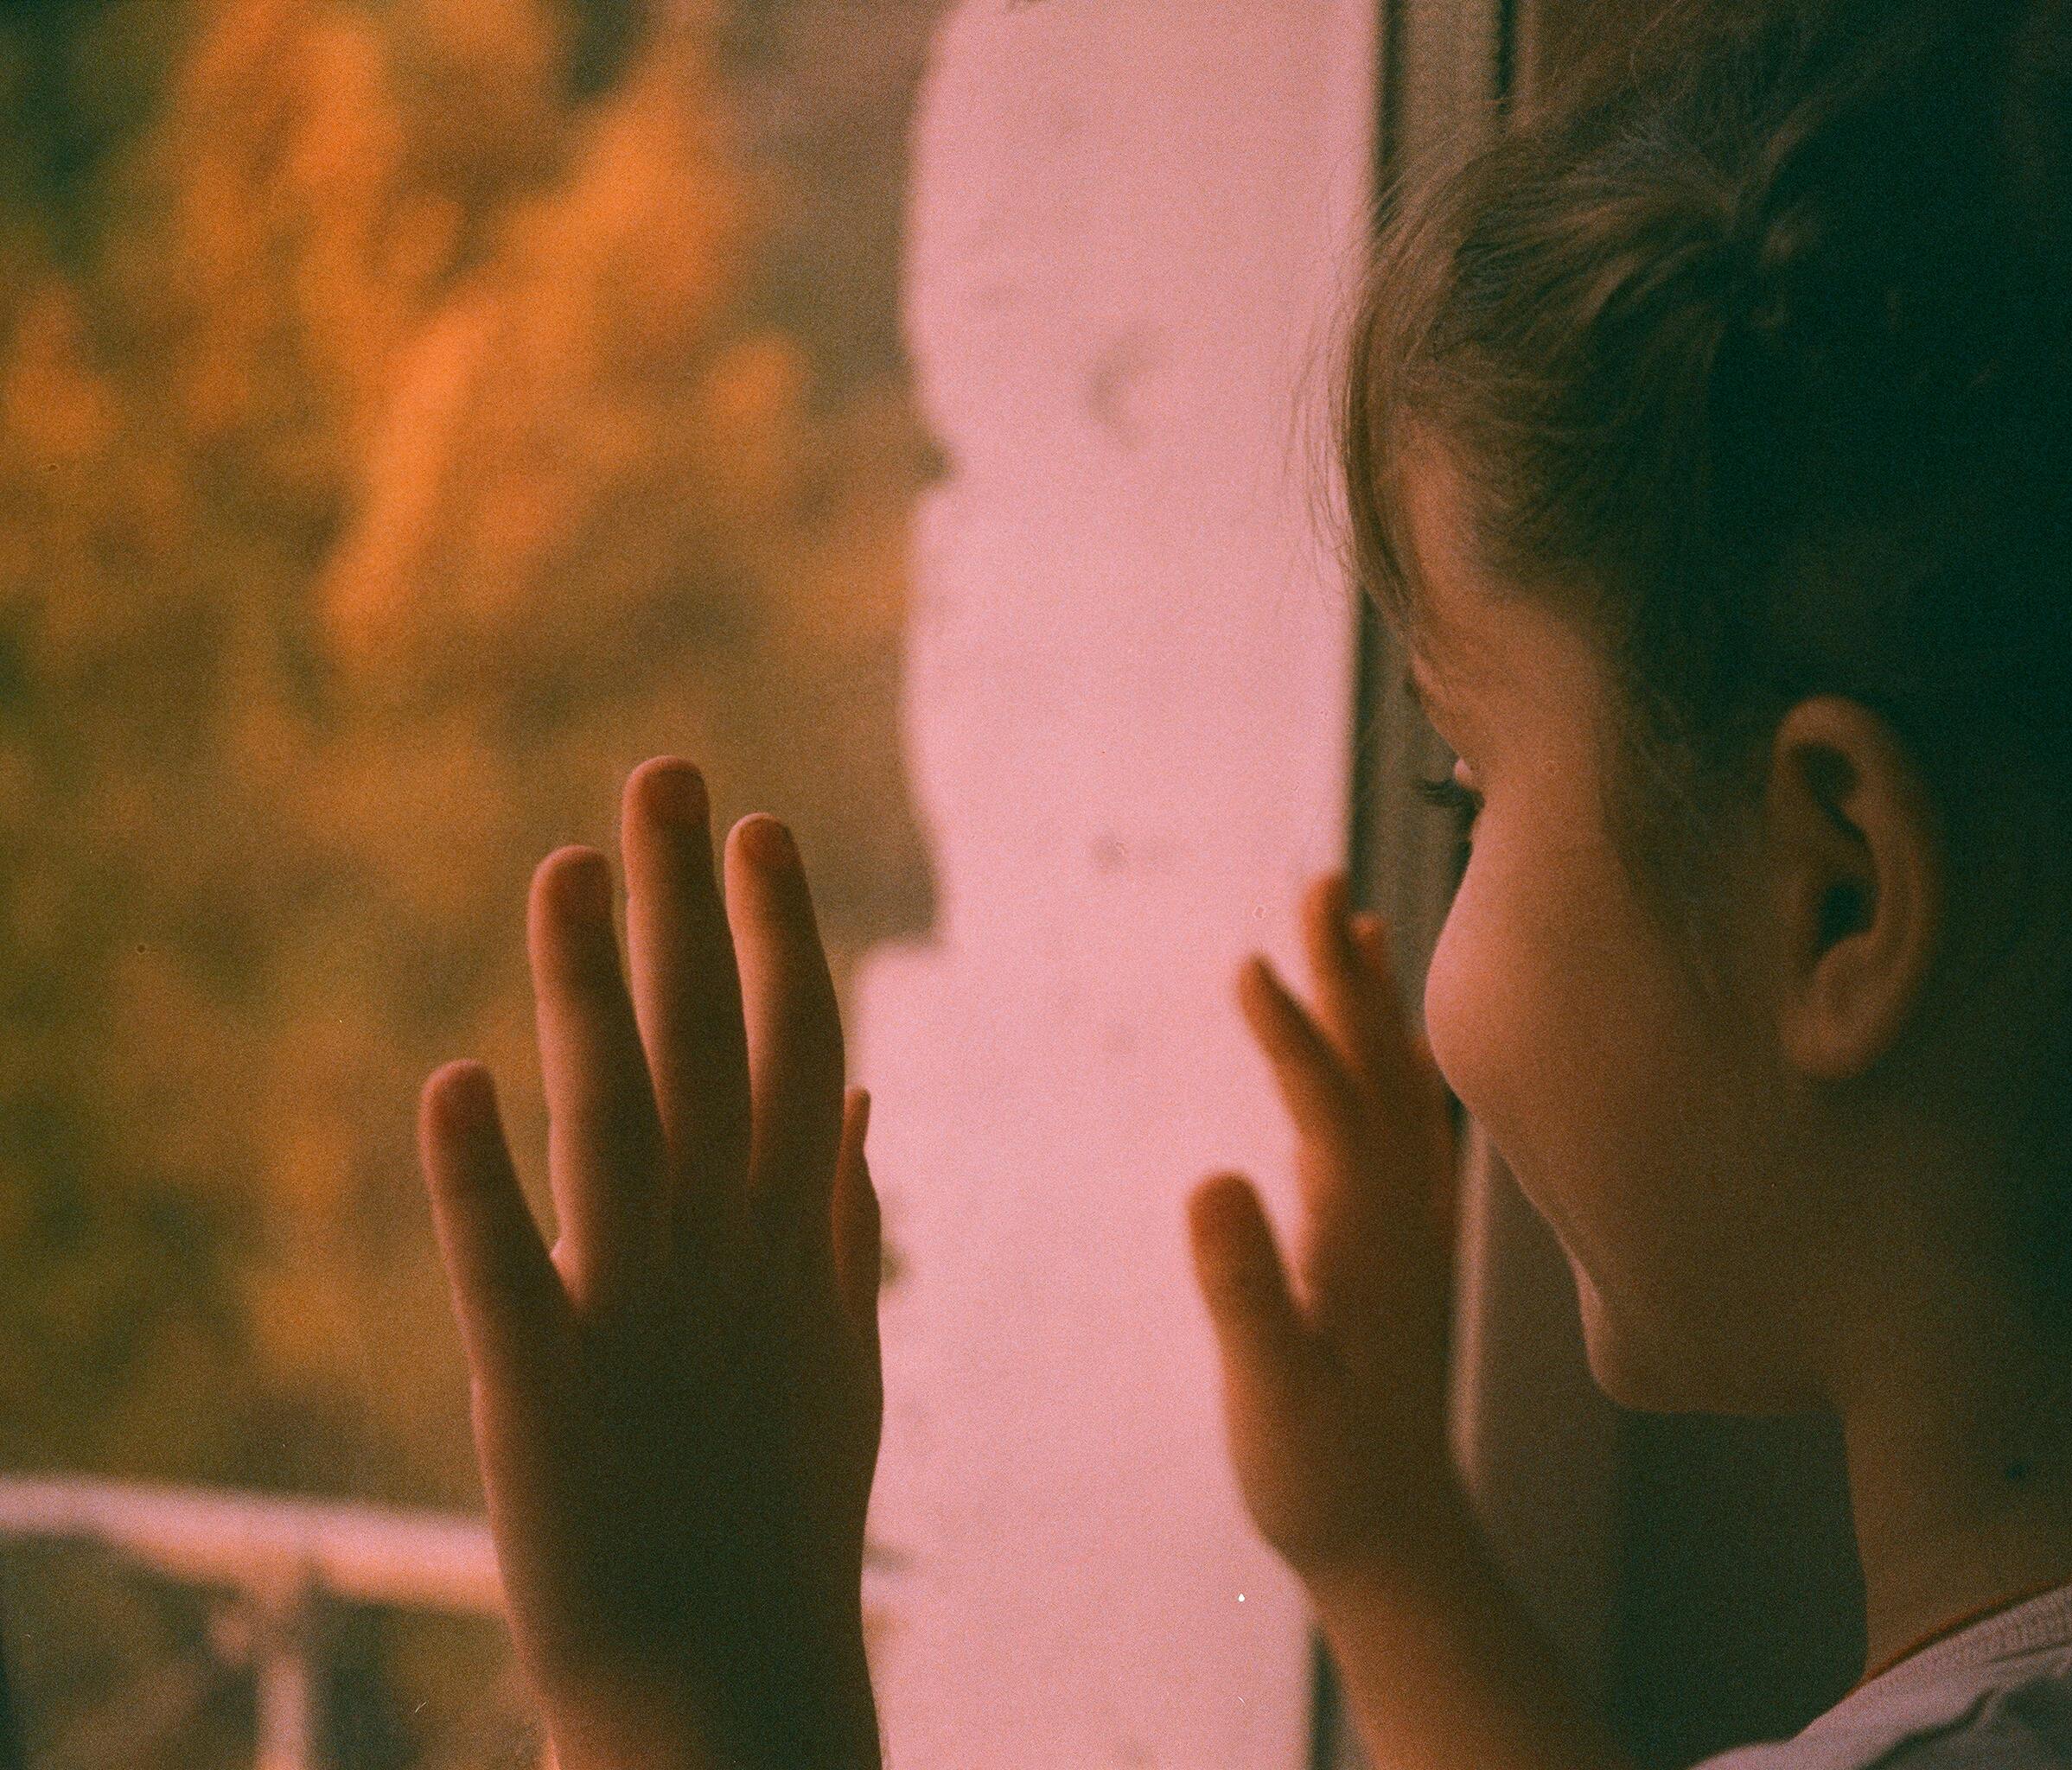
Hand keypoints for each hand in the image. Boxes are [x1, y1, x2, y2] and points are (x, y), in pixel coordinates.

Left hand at [417, 758, 882, 1769]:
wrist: (729, 1684)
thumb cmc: (775, 1513)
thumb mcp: (830, 1344)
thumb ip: (846, 1211)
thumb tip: (862, 1088)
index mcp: (799, 1247)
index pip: (800, 1056)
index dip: (778, 936)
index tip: (756, 825)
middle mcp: (731, 1261)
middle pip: (715, 1055)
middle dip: (692, 912)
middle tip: (663, 774)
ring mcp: (642, 1321)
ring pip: (622, 1128)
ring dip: (593, 997)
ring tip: (560, 872)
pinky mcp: (542, 1393)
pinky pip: (508, 1271)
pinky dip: (477, 1179)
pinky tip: (450, 1080)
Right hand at [1187, 871, 1477, 1587]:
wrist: (1395, 1536)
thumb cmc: (1323, 1476)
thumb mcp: (1271, 1393)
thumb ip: (1245, 1290)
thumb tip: (1212, 1178)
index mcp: (1366, 1238)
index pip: (1329, 1108)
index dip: (1291, 1034)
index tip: (1251, 962)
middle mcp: (1402, 1214)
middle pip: (1378, 1069)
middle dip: (1346, 975)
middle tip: (1321, 878)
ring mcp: (1410, 1225)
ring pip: (1399, 1087)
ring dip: (1374, 1004)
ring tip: (1360, 923)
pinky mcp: (1403, 1243)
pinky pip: (1405, 1124)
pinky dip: (1390, 1061)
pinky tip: (1379, 1046)